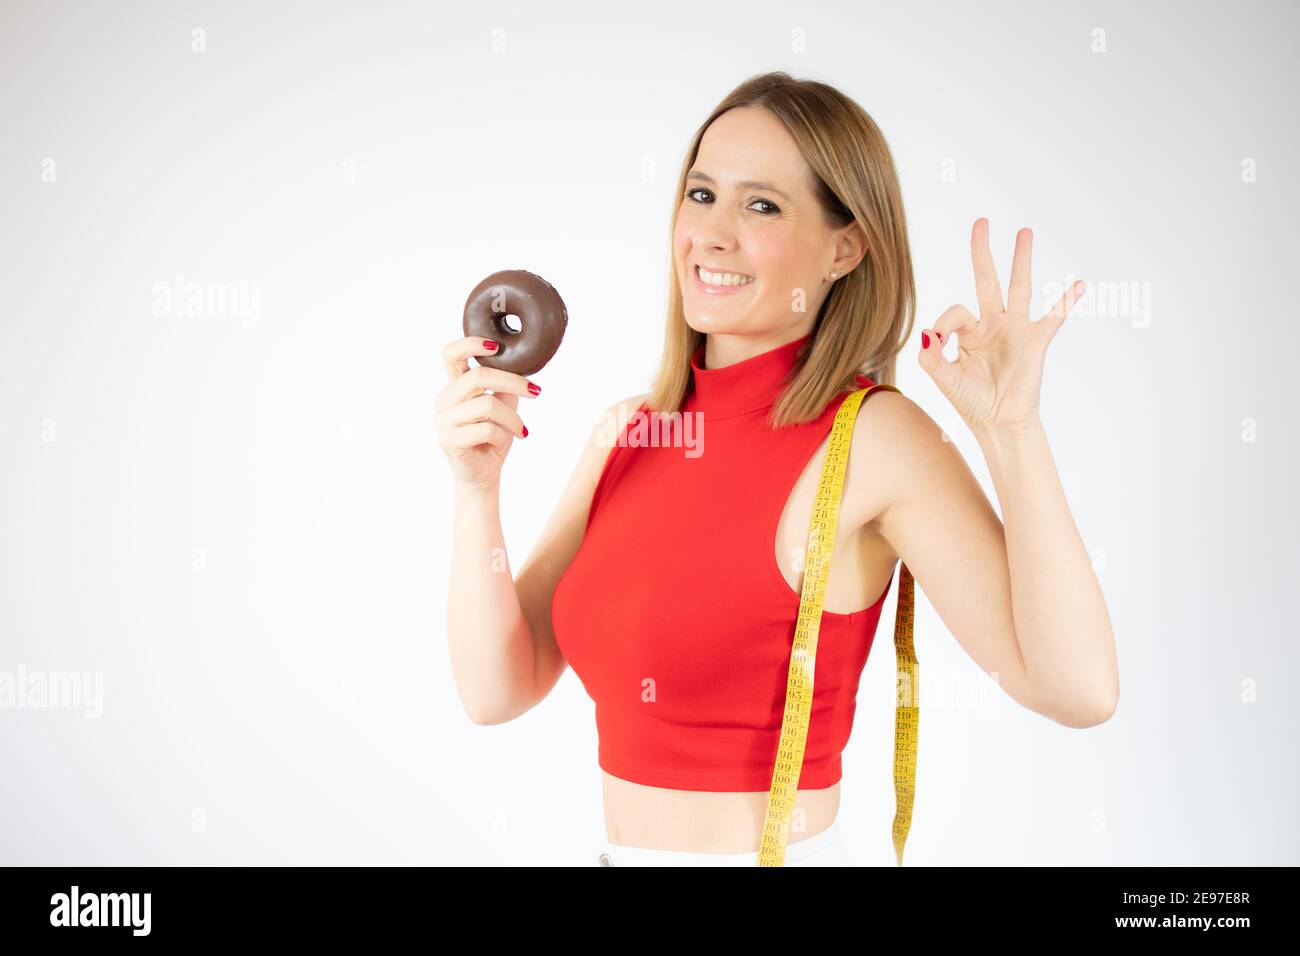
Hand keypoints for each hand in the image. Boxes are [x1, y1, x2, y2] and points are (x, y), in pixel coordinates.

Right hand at [436, 335, 538, 494]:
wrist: (483, 476)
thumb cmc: (492, 439)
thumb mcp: (503, 406)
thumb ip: (505, 386)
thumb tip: (522, 365)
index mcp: (454, 387)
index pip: (450, 354)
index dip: (471, 344)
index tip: (496, 345)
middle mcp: (444, 401)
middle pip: (477, 377)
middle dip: (512, 382)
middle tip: (536, 392)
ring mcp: (444, 421)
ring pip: (486, 405)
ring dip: (512, 418)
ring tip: (522, 430)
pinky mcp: (449, 441)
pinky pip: (485, 430)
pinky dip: (503, 436)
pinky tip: (507, 442)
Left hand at [918, 218, 1084, 435]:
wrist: (999, 424)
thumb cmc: (972, 402)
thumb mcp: (943, 377)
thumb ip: (930, 355)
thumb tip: (927, 332)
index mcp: (970, 333)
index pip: (955, 312)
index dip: (945, 324)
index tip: (941, 343)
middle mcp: (993, 325)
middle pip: (987, 280)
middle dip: (982, 251)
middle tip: (981, 222)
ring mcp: (1016, 330)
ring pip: (1019, 287)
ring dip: (1021, 259)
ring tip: (1024, 232)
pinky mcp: (1035, 342)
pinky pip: (1053, 318)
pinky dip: (1066, 301)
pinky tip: (1078, 284)